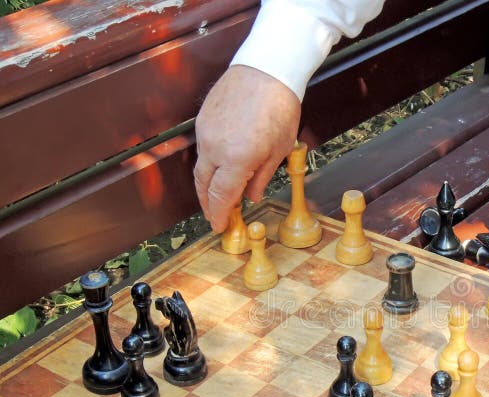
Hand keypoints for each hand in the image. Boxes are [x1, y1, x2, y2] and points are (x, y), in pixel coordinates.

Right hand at [194, 65, 300, 232]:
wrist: (267, 69)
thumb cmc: (280, 108)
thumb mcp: (279, 150)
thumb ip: (261, 177)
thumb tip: (249, 196)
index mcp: (237, 159)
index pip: (221, 197)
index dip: (218, 215)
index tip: (219, 227)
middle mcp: (215, 148)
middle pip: (204, 186)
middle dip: (208, 205)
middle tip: (215, 216)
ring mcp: (205, 133)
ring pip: (201, 168)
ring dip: (207, 185)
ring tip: (217, 196)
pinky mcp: (202, 120)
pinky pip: (202, 148)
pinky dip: (209, 163)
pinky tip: (219, 168)